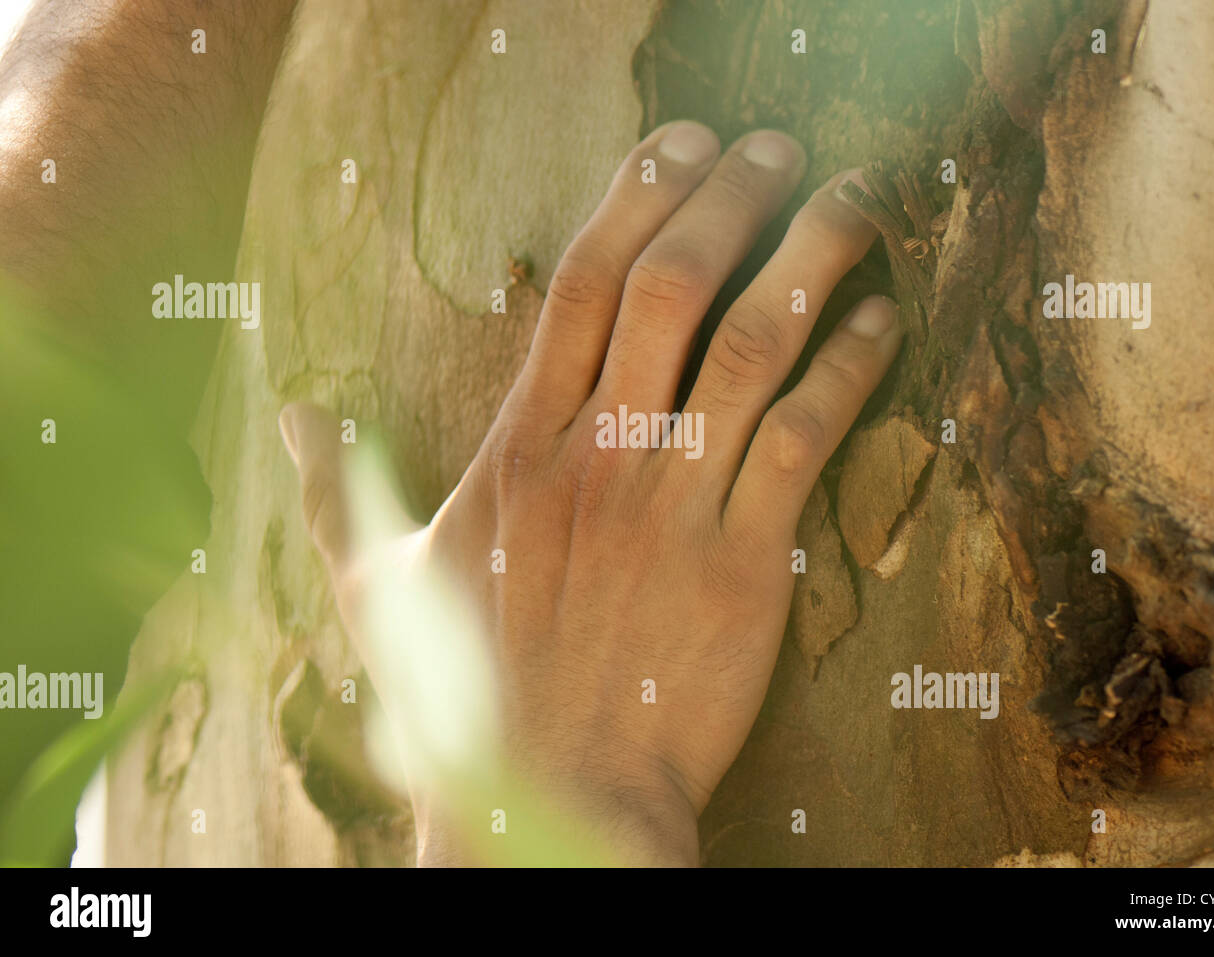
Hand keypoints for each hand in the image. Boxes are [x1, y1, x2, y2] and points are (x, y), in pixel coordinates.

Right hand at [279, 120, 900, 864]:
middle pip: (671, 286)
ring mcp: (674, 506)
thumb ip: (331, 494)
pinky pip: (809, 438)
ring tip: (856, 201)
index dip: (633, 198)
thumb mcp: (376, 590)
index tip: (677, 145)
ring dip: (811, 258)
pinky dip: (851, 369)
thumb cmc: (466, 696)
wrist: (553, 800)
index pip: (577, 286)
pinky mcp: (745, 563)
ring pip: (755, 346)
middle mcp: (599, 458)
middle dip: (731, 197)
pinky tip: (879, 322)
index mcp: (518, 450)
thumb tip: (296, 417)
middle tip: (778, 146)